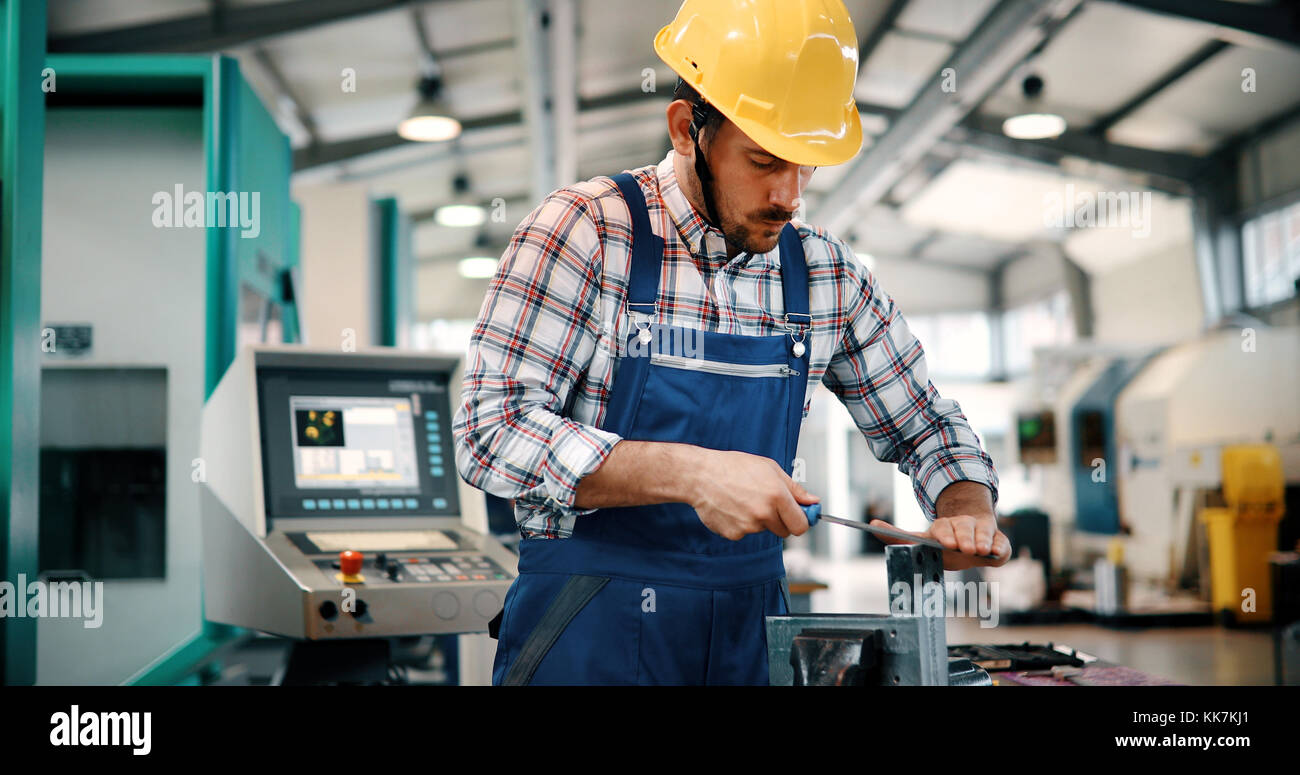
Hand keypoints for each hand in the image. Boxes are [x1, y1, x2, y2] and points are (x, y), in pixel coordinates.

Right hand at [689, 450, 818, 540]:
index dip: (800, 522)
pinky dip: (741, 523)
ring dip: (758, 519)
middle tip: (765, 502)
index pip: (800, 525)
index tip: (798, 517)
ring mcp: (748, 526)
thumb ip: (794, 488)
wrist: (700, 475)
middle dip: (779, 520)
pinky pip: (745, 533)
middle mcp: (763, 513)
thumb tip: (812, 501)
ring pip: (763, 530)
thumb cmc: (733, 467)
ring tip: (743, 499)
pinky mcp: (733, 534)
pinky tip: (732, 507)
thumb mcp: (769, 468)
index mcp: (776, 495)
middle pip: (783, 531)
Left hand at [867, 514, 1010, 569]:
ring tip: (979, 550)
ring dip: (982, 540)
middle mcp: (964, 526)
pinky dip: (999, 548)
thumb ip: (897, 537)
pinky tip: (995, 552)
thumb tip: (871, 524)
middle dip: (965, 537)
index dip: (945, 535)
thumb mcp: (921, 542)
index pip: (943, 528)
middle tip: (965, 548)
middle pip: (964, 527)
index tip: (946, 544)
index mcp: (943, 527)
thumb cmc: (945, 545)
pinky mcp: (998, 541)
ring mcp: (982, 531)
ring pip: (984, 531)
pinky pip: (1001, 544)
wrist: (975, 542)